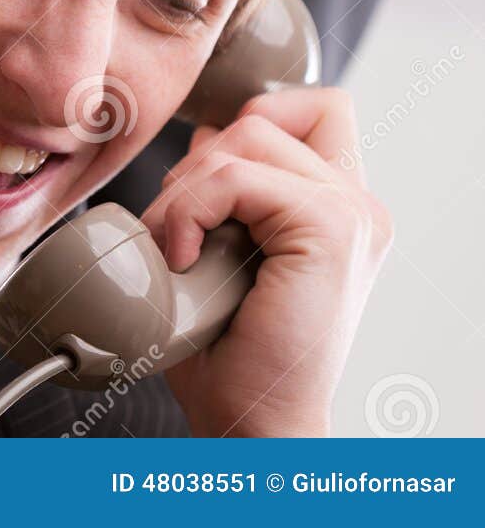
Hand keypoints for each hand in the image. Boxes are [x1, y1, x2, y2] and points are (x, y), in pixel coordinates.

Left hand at [140, 87, 392, 437]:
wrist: (256, 431)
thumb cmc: (231, 355)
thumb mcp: (226, 247)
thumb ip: (226, 187)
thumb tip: (202, 135)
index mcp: (342, 206)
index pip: (312, 108)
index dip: (249, 124)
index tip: (211, 193)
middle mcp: (359, 204)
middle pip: (264, 114)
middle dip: (200, 163)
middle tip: (181, 232)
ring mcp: (352, 213)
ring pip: (245, 135)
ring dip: (187, 190)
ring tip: (180, 250)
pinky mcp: (331, 228)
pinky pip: (235, 175)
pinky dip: (191, 209)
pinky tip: (185, 258)